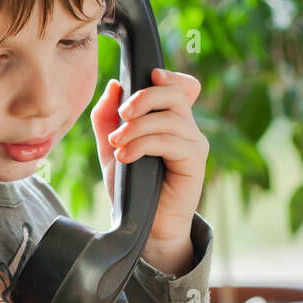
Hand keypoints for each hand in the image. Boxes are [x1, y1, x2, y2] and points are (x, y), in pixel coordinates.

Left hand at [90, 68, 209, 275]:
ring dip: (138, 127)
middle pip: (175, 93)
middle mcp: (186, 128)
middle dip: (145, 97)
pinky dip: (145, 144)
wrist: (143, 227)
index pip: (182, 86)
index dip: (169, 75)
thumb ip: (107, 118)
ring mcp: (193, 144)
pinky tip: (127, 157)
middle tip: (122, 115)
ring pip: (171, 117)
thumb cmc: (131, 189)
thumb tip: (113, 85)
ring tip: (118, 144)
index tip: (148, 75)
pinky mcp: (194, 161)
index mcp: (169, 121)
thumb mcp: (111, 149)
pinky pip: (171, 141)